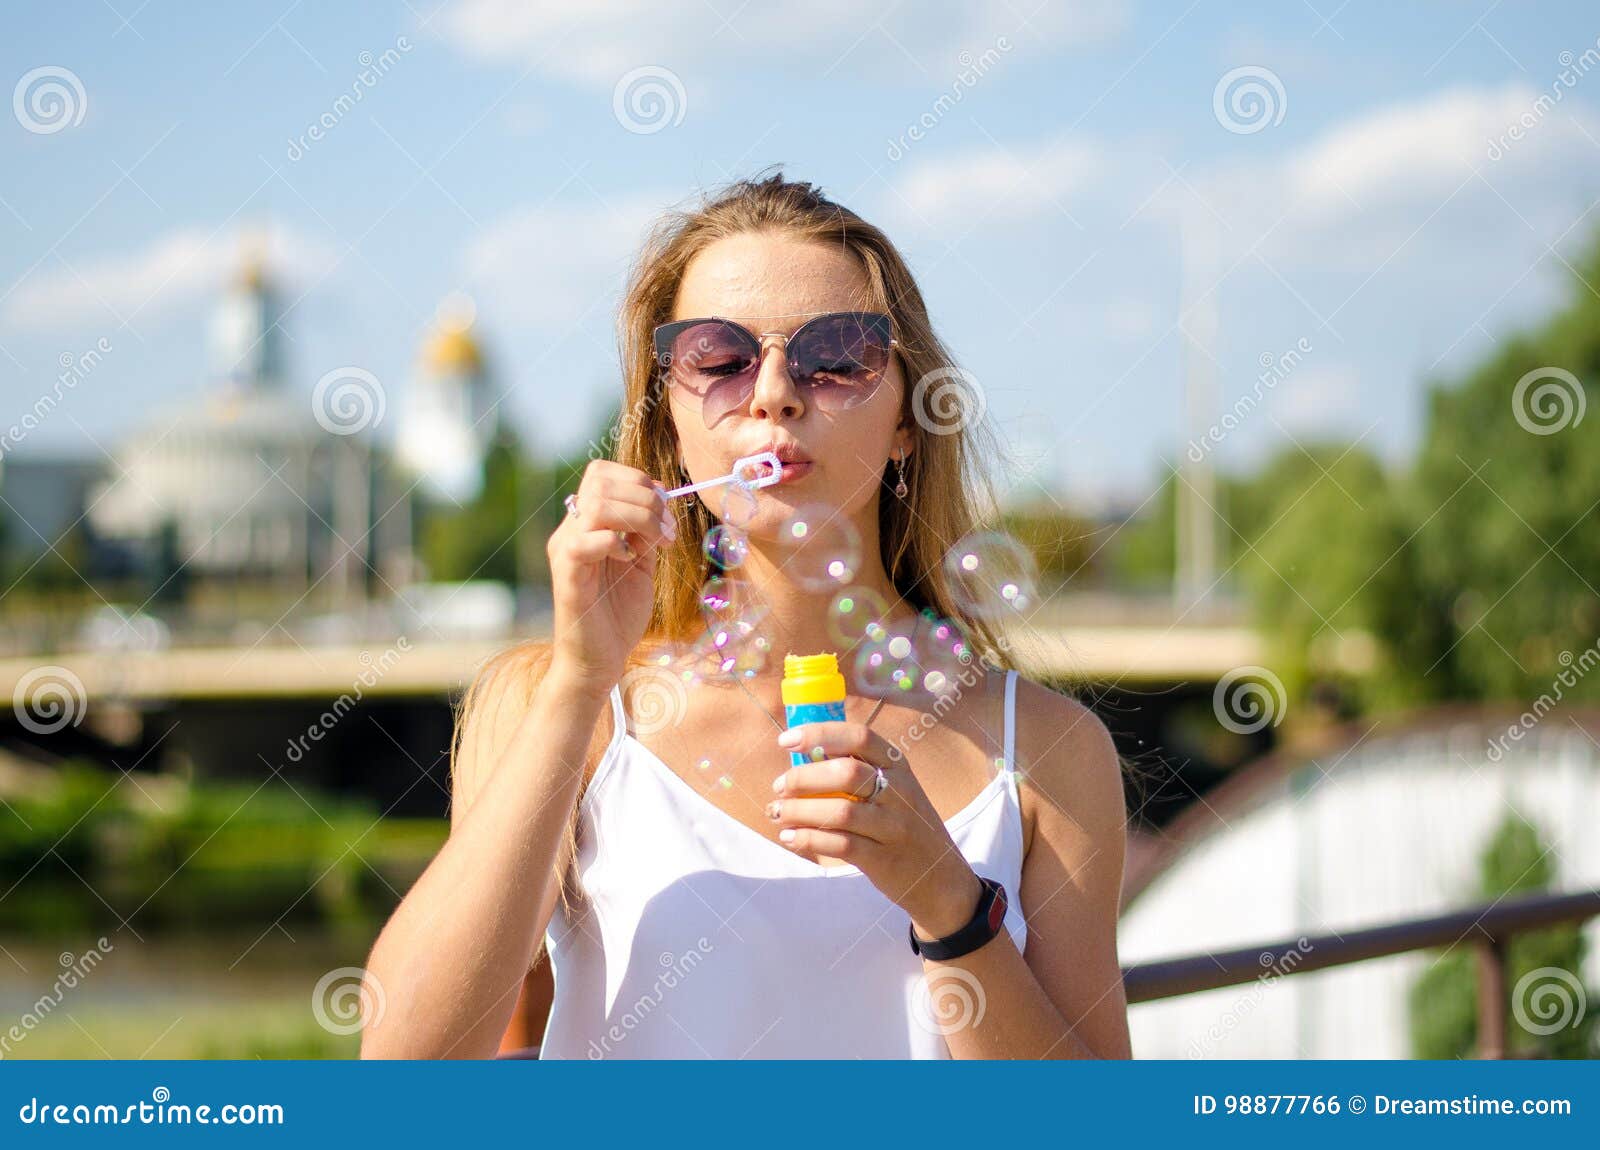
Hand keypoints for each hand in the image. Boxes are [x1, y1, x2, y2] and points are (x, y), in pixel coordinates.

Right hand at [547, 459, 673, 690]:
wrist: (598, 661)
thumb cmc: (617, 615)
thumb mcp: (641, 563)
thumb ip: (645, 531)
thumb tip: (661, 495)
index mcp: (587, 524)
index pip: (600, 473)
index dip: (637, 479)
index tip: (665, 507)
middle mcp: (571, 531)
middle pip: (599, 481)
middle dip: (645, 498)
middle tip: (667, 530)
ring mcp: (566, 552)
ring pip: (595, 505)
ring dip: (638, 517)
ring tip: (659, 542)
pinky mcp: (568, 577)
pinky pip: (585, 542)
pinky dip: (615, 542)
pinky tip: (631, 559)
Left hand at [766, 720, 984, 938]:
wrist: (941, 878)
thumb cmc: (905, 826)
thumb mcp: (894, 790)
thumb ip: (859, 771)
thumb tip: (804, 758)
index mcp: (898, 766)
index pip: (860, 737)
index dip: (820, 734)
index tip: (786, 740)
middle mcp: (900, 792)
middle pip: (847, 773)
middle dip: (804, 777)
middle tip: (779, 786)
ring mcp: (894, 827)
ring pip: (840, 812)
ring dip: (799, 811)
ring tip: (778, 813)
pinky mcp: (884, 859)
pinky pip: (840, 845)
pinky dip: (809, 839)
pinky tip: (790, 837)